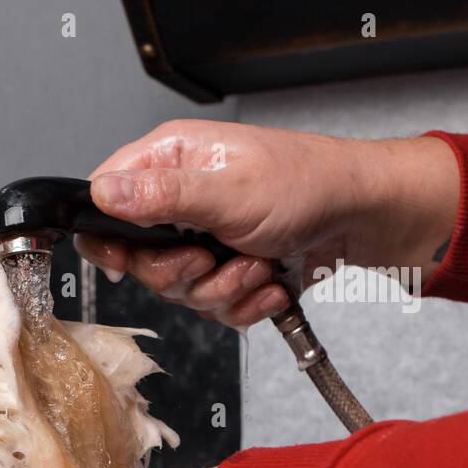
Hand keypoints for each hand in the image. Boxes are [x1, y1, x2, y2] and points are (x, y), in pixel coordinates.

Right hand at [78, 119, 458, 326]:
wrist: (364, 219)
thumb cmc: (310, 185)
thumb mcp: (229, 191)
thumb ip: (161, 195)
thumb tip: (102, 192)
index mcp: (171, 161)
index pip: (105, 198)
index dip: (107, 236)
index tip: (125, 259)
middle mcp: (180, 199)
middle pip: (138, 259)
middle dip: (182, 273)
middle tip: (211, 259)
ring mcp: (202, 237)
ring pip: (177, 289)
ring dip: (222, 289)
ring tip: (257, 265)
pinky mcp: (224, 269)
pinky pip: (211, 306)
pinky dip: (244, 302)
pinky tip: (269, 280)